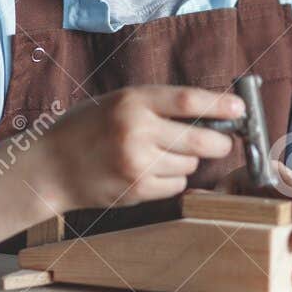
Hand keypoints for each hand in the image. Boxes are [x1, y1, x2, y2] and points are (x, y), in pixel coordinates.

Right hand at [31, 85, 242, 211]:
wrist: (50, 166)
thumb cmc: (89, 128)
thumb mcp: (120, 101)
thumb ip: (161, 104)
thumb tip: (214, 111)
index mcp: (132, 101)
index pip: (189, 100)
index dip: (222, 105)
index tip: (241, 109)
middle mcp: (136, 132)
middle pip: (201, 139)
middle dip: (220, 141)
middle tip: (222, 140)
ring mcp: (136, 164)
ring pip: (190, 164)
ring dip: (187, 160)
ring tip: (160, 153)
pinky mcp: (137, 190)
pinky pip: (176, 185)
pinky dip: (172, 180)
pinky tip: (149, 171)